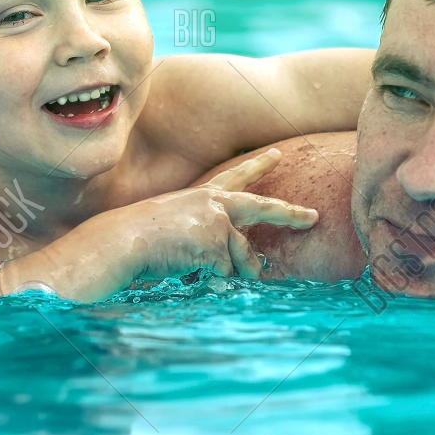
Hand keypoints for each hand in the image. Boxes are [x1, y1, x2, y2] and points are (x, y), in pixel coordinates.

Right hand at [117, 148, 318, 281]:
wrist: (122, 241)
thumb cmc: (137, 237)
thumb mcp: (172, 224)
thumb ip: (201, 231)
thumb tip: (226, 257)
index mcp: (202, 195)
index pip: (235, 177)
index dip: (258, 167)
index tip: (276, 155)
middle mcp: (214, 204)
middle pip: (263, 207)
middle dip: (291, 214)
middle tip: (312, 218)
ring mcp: (217, 223)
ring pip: (242, 255)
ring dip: (238, 270)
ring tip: (223, 275)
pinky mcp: (216, 244)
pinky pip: (226, 272)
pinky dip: (214, 279)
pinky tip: (191, 272)